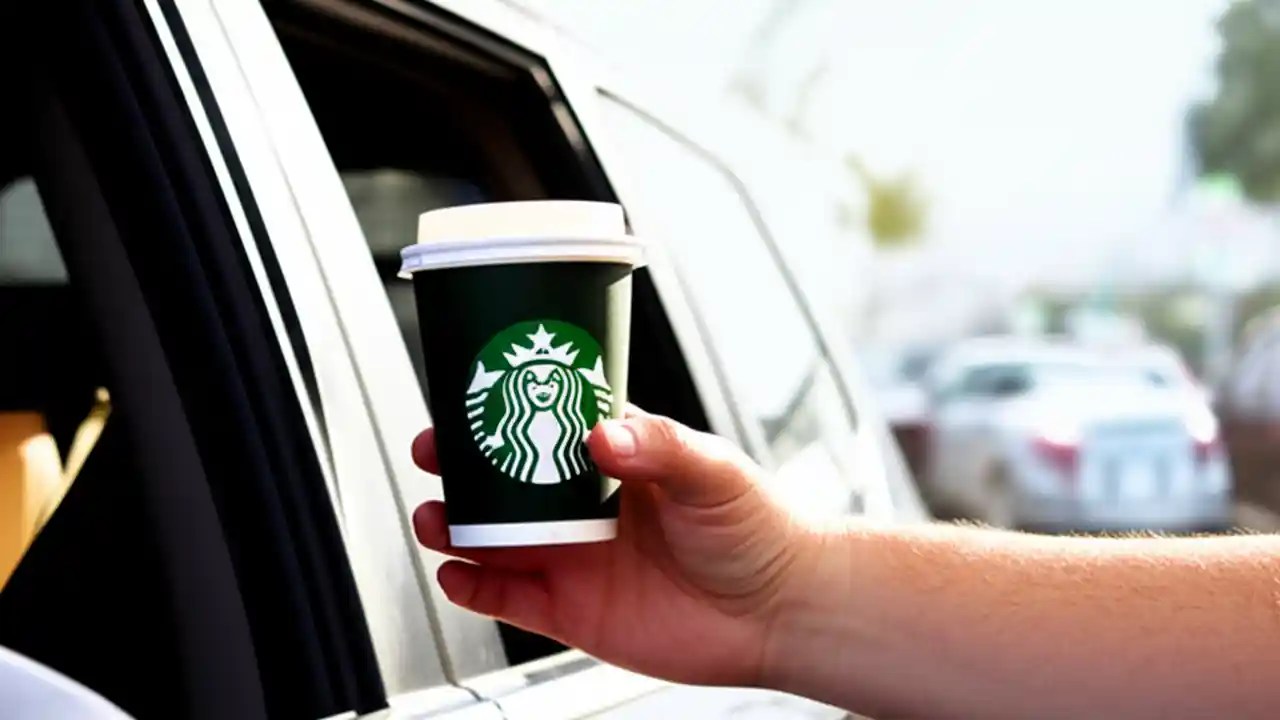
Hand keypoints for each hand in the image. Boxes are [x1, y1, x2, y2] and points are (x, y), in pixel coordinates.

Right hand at [411, 408, 811, 685]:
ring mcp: (574, 558)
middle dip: (461, 469)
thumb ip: (657, 446)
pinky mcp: (572, 611)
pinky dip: (474, 588)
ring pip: (493, 540)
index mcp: (615, 459)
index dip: (501, 412)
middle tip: (432, 453)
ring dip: (455, 528)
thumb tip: (600, 435)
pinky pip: (508, 599)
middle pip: (503, 482)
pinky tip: (454, 575)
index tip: (465, 398)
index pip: (545, 425)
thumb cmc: (757, 528)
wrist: (779, 611)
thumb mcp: (712, 470)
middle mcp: (584, 506)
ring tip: (433, 518)